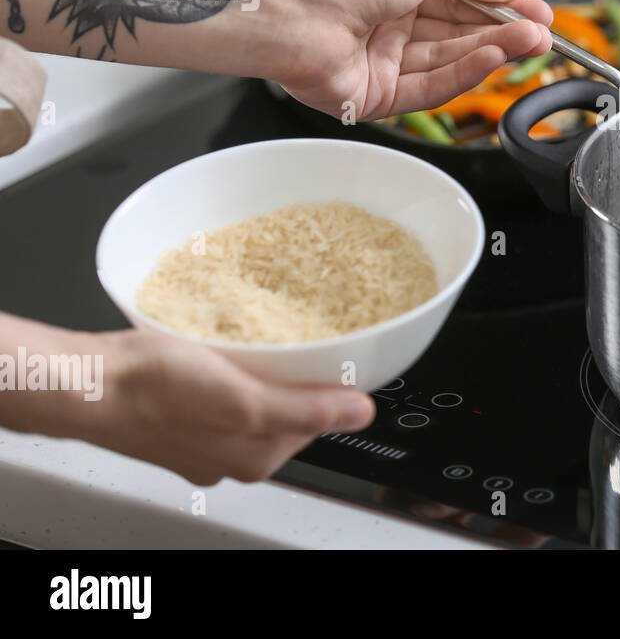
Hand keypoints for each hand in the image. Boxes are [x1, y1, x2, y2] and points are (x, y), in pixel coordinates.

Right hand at [85, 328, 375, 485]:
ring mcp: (202, 437)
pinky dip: (229, 366)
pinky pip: (220, 389)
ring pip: (254, 396)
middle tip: (290, 336)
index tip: (329, 351)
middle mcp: (231, 456)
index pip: (319, 420)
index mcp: (256, 457)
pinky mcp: (178, 414)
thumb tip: (360, 413)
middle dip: (294, 374)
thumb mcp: (244, 400)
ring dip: (261, 367)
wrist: (86, 384)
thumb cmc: (154, 391)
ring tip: (254, 337)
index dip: (328, 383)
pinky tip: (219, 347)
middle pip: (289, 408)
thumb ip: (306, 409)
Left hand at [271, 0, 551, 120]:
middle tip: (543, 34)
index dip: (501, 8)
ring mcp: (384, 62)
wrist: (292, 9)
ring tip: (530, 43)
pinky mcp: (377, 97)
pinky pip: (430, 88)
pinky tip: (493, 59)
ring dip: (493, 52)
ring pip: (450, 61)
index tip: (536, 12)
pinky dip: (465, 73)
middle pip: (460, 35)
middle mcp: (390, 25)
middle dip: (505, 33)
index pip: (460, 2)